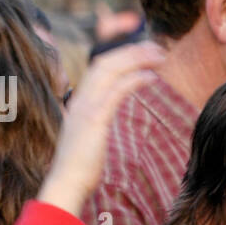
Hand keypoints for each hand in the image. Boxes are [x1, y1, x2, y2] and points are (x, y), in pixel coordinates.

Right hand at [37, 42, 163, 214]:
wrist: (67, 182)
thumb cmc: (81, 164)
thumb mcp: (88, 133)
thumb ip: (97, 117)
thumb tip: (106, 112)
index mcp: (80, 99)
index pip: (97, 63)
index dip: (116, 48)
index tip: (138, 42)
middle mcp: (80, 97)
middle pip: (105, 59)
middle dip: (132, 49)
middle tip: (157, 46)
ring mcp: (85, 106)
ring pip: (110, 68)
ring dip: (136, 58)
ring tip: (159, 56)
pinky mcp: (94, 119)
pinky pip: (116, 91)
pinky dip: (135, 79)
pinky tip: (152, 76)